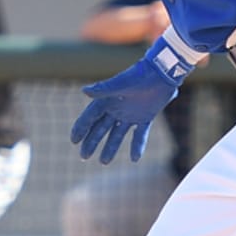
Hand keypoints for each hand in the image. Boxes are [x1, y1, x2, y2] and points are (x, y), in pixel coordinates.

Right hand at [70, 33, 194, 163]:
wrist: (162, 73)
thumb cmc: (140, 76)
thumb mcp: (121, 84)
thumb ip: (103, 89)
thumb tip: (83, 91)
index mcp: (108, 100)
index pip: (90, 117)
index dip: (81, 128)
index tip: (73, 140)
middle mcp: (117, 108)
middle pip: (100, 128)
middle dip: (92, 142)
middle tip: (84, 156)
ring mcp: (131, 114)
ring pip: (117, 134)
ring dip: (110, 147)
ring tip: (103, 162)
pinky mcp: (145, 117)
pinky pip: (139, 134)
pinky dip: (137, 146)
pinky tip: (134, 158)